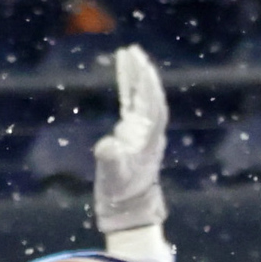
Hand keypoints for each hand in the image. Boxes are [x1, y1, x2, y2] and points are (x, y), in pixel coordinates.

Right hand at [94, 44, 167, 236]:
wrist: (126, 210)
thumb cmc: (122, 195)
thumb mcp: (114, 178)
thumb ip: (111, 160)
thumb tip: (107, 145)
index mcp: (150, 138)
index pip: (153, 105)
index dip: (148, 86)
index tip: (142, 66)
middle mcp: (148, 131)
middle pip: (148, 95)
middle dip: (141, 73)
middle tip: (132, 51)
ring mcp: (140, 131)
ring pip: (139, 96)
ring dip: (134, 76)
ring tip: (126, 54)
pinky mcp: (130, 133)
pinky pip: (130, 104)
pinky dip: (127, 87)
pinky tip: (122, 72)